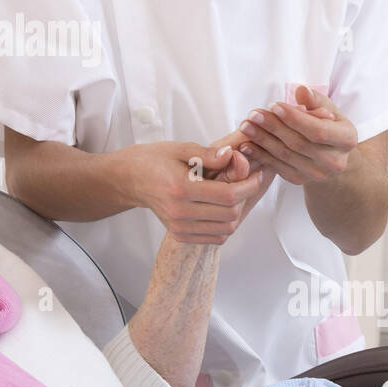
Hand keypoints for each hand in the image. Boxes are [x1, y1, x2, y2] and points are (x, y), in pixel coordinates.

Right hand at [127, 139, 267, 244]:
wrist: (131, 180)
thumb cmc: (155, 160)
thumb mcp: (180, 148)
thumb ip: (208, 154)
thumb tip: (232, 155)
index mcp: (181, 189)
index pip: (228, 195)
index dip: (248, 185)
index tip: (256, 175)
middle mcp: (179, 212)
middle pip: (230, 214)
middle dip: (245, 197)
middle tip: (246, 182)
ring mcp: (179, 227)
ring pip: (226, 230)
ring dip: (237, 212)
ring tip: (235, 194)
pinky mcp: (179, 235)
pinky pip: (215, 238)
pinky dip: (225, 225)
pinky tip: (222, 208)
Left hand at [236, 84, 357, 186]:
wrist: (330, 158)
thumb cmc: (329, 126)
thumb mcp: (329, 111)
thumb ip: (315, 101)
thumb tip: (301, 90)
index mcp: (346, 140)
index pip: (318, 130)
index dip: (294, 119)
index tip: (274, 105)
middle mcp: (335, 161)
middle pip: (298, 143)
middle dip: (273, 127)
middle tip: (253, 114)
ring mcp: (317, 174)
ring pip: (285, 155)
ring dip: (262, 140)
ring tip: (246, 126)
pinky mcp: (300, 180)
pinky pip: (277, 167)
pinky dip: (260, 155)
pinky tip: (246, 144)